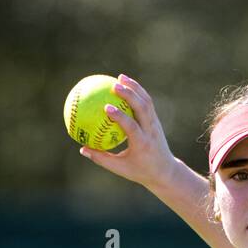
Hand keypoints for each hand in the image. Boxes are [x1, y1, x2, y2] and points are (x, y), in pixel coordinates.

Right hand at [77, 74, 178, 190]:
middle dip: (130, 94)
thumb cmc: (139, 171)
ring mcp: (155, 124)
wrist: (165, 171)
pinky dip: (138, 91)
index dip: (120, 116)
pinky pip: (147, 102)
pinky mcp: (156, 120)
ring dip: (135, 87)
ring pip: (147, 102)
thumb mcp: (120, 168)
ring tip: (120, 77)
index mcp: (142, 144)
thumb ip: (102, 158)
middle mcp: (150, 131)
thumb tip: (82, 149)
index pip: (132, 127)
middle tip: (114, 84)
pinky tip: (126, 83)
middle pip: (143, 109)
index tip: (106, 107)